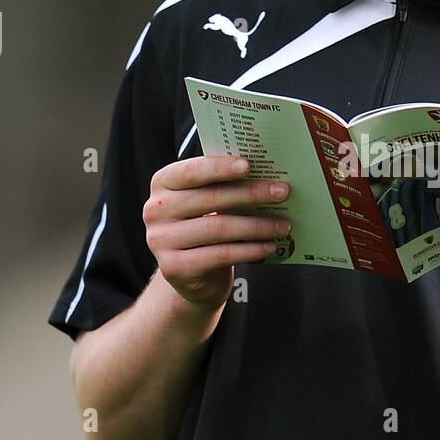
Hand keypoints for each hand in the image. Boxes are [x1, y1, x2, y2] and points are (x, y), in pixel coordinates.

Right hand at [142, 155, 290, 311]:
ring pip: (218, 228)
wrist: (191, 275)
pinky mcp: (174, 268)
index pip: (192, 171)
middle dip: (251, 194)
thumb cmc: (206, 226)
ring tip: (283, 224)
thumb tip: (267, 175)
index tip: (249, 165)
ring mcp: (161, 240)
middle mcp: (155, 210)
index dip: (220, 167)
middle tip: (282, 192)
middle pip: (210, 199)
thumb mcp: (208, 202)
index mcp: (163, 183)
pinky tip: (269, 246)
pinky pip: (220, 255)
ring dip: (257, 226)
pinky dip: (250, 250)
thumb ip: (224, 186)